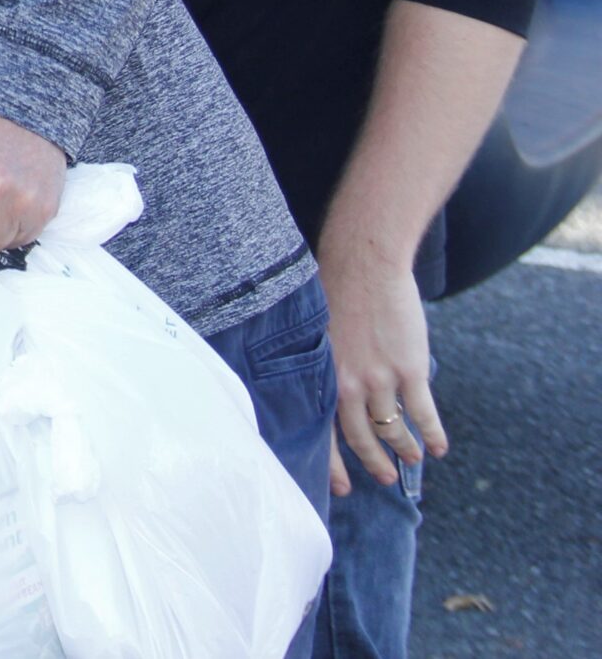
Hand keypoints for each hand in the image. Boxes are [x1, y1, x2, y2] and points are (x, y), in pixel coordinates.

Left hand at [320, 245, 445, 494]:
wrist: (363, 265)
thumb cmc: (334, 291)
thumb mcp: (316, 334)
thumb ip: (324, 366)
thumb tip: (328, 389)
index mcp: (321, 377)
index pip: (322, 433)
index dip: (333, 465)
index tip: (341, 488)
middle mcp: (347, 385)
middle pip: (360, 439)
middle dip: (374, 462)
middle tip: (384, 479)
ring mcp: (380, 380)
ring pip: (393, 430)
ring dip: (405, 449)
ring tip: (414, 461)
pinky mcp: (409, 370)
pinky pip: (423, 414)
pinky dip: (433, 434)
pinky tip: (439, 447)